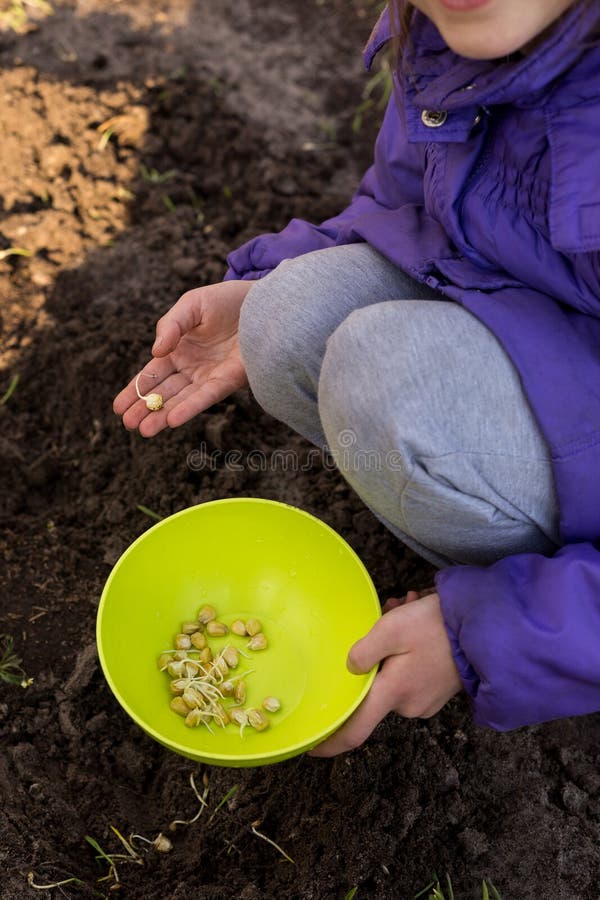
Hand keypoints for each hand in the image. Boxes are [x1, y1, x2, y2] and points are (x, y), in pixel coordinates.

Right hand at [113, 279, 252, 435]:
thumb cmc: (226, 301)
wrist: (262, 302)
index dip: (135, 390)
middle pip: (164, 391)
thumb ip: (170, 326)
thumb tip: (155, 352)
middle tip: (128, 424)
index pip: (152, 374)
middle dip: (145, 408)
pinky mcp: (229, 380)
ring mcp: (209, 376)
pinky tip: (172, 419)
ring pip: (182, 399)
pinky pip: (206, 397)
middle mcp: (192, 367)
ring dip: (163, 415)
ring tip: (144, 430)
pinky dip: (189, 408)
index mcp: (178, 350)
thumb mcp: (191, 306)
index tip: (118, 407)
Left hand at [309, 592, 461, 757]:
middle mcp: (408, 705)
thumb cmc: (438, 627)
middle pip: (374, 687)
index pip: (355, 731)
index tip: (312, 746)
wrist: (486, 629)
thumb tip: (351, 667)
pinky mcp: (438, 690)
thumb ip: (364, 651)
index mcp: (393, 694)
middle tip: (388, 612)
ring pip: (393, 674)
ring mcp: (426, 700)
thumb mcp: (392, 628)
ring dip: (394, 644)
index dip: (332, 742)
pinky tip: (418, 619)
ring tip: (406, 606)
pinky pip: (412, 673)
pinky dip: (409, 649)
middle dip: (374, 652)